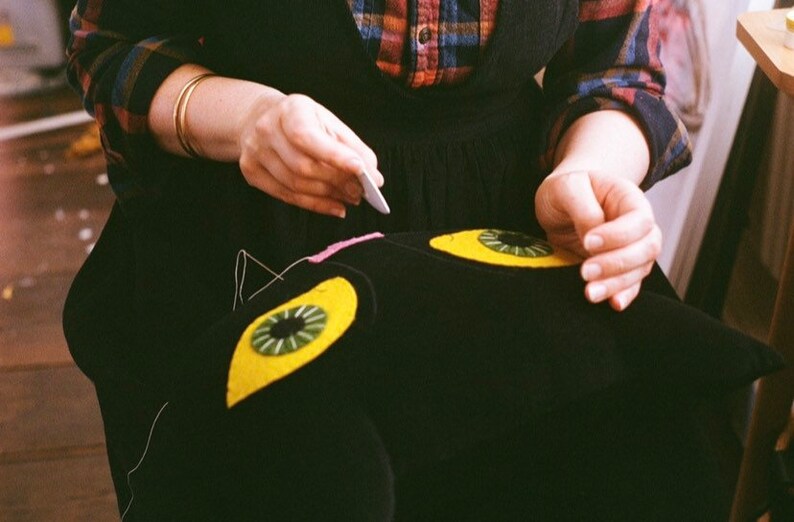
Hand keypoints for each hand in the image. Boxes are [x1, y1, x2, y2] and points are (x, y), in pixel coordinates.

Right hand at [237, 93, 381, 217]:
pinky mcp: (251, 172)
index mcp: (289, 110)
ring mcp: (255, 153)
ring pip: (296, 185)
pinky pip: (286, 196)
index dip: (335, 155)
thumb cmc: (302, 120)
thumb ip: (352, 147)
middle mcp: (266, 130)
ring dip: (328, 196)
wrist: (259, 117)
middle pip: (303, 166)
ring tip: (349, 198)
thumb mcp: (328, 122)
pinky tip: (334, 206)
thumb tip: (373, 175)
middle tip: (360, 191)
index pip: (308, 137)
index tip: (361, 169)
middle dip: (336, 181)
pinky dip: (315, 205)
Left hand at [534, 170, 661, 310]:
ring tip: (590, 292)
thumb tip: (593, 237)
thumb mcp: (567, 187)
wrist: (560, 204)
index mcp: (628, 198)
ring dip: (616, 284)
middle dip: (617, 263)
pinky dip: (624, 295)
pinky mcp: (619, 268)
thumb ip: (582, 207)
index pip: (639, 220)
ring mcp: (631, 248)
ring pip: (640, 269)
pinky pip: (631, 284)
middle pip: (647, 248)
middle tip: (585, 271)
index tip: (588, 242)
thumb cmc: (566, 190)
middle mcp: (637, 225)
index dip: (618, 235)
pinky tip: (613, 303)